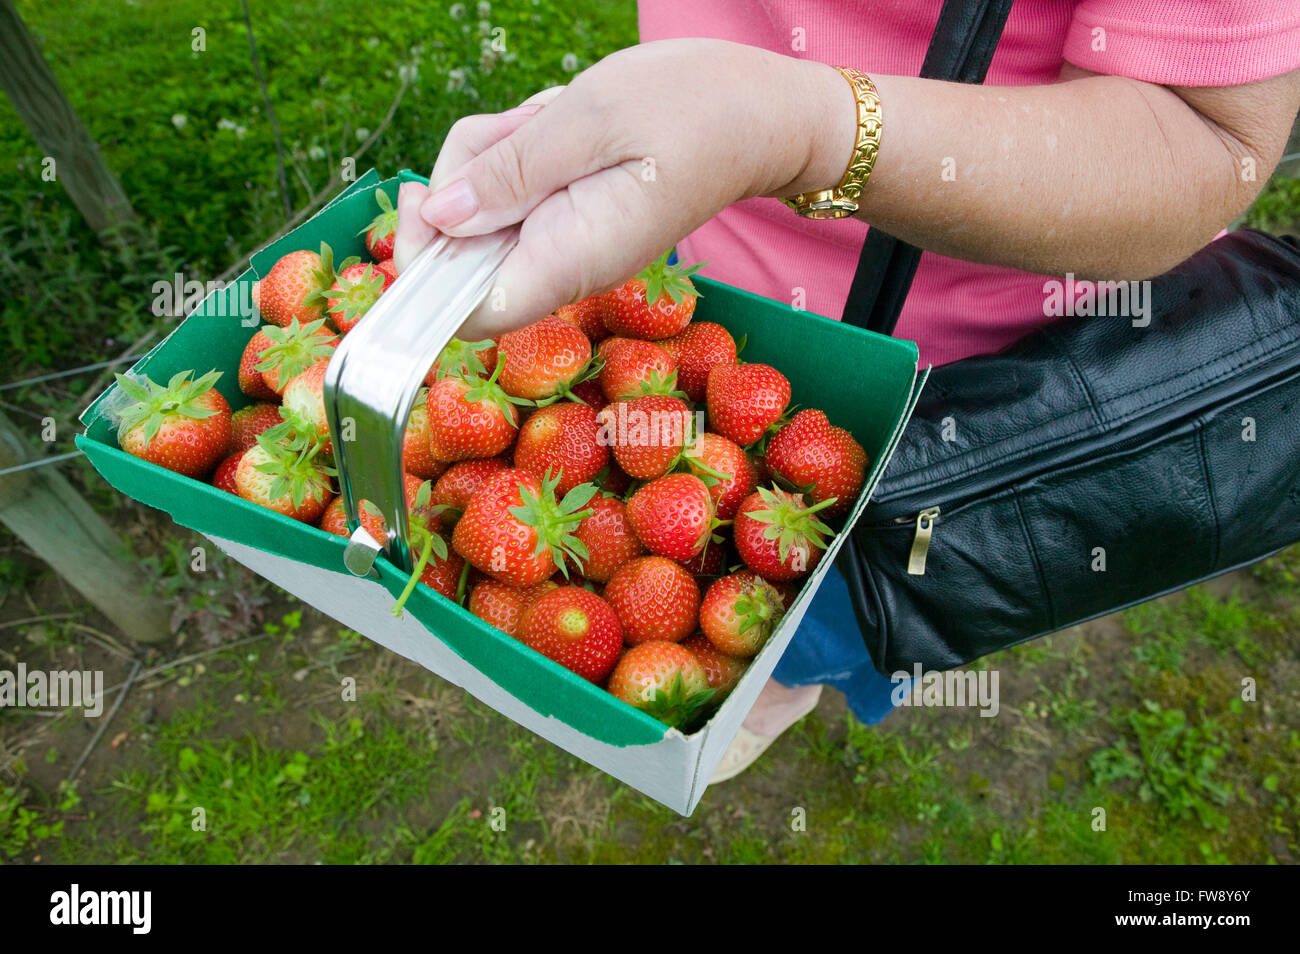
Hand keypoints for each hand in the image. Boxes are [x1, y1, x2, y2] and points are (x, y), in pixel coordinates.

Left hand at [393, 39, 852, 337]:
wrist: (763, 112)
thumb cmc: (696, 108)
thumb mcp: (593, 118)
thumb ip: (513, 170)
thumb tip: (443, 217)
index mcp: (571, 257)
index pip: (472, 315)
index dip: (428, 274)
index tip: (430, 204)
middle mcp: (562, 262)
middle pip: (463, 257)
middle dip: (460, 185)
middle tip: (514, 129)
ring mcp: (563, 240)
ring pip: (480, 214)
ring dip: (488, 155)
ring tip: (544, 117)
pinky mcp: (564, 214)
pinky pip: (509, 191)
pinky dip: (510, 148)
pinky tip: (548, 120)